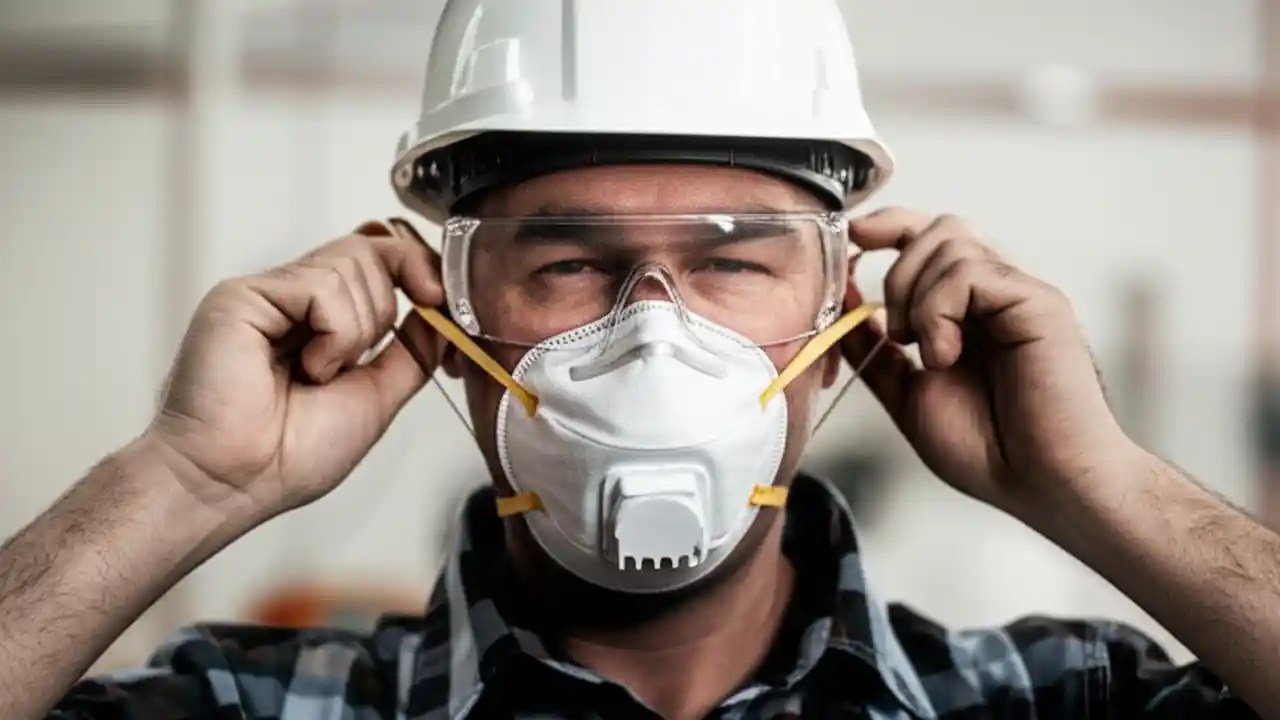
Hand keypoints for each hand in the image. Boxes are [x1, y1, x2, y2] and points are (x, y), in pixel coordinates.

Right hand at [148, 219, 442, 522]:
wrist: (235, 481)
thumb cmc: (289, 455)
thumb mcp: (378, 396)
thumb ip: (412, 351)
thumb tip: (441, 311)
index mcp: (321, 320)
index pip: (378, 260)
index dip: (416, 268)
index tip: (439, 297)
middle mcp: (293, 299)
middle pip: (372, 252)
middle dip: (384, 312)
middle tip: (352, 365)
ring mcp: (270, 293)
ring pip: (354, 261)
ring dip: (357, 331)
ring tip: (318, 374)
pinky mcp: (245, 294)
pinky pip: (324, 284)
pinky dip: (335, 333)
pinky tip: (307, 367)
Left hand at [841, 208, 1140, 512]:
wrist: (1042, 485)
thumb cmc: (988, 450)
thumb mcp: (908, 393)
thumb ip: (874, 350)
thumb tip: (840, 308)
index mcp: (968, 309)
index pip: (928, 237)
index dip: (887, 226)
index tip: (852, 240)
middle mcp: (996, 293)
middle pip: (938, 227)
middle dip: (896, 267)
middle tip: (896, 333)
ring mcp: (1018, 294)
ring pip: (951, 240)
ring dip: (916, 295)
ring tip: (927, 352)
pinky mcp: (1038, 303)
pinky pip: (971, 271)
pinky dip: (939, 310)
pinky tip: (946, 356)